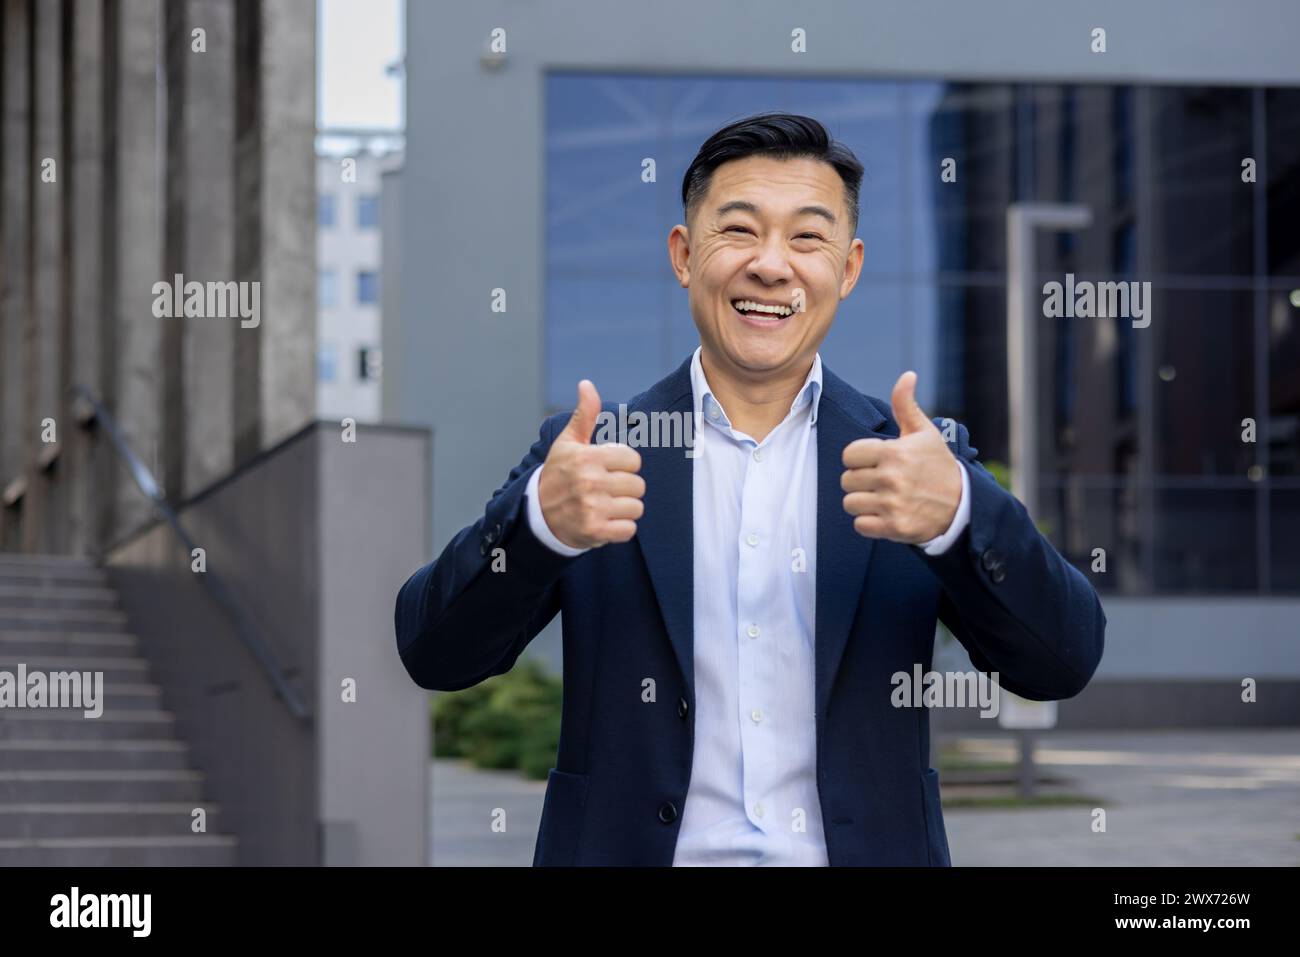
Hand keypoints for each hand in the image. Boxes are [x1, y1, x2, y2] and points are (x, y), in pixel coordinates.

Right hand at [538, 380, 644, 548]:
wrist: (537, 514)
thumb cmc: (558, 474)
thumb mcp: (568, 443)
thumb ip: (584, 414)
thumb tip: (587, 384)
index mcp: (587, 457)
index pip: (633, 460)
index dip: (623, 465)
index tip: (606, 469)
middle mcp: (590, 482)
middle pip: (638, 485)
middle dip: (625, 488)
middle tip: (605, 490)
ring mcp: (592, 508)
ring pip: (636, 507)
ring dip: (624, 509)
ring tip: (604, 506)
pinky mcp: (595, 531)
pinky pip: (629, 530)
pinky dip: (620, 529)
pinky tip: (604, 522)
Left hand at [841, 371, 961, 542]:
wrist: (963, 505)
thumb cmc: (938, 465)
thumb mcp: (924, 433)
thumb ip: (906, 405)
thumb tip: (907, 375)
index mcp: (894, 452)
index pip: (849, 455)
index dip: (859, 459)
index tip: (875, 462)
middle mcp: (892, 478)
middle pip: (847, 480)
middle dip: (861, 481)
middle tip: (881, 482)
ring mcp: (893, 504)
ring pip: (850, 503)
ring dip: (863, 502)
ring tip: (883, 498)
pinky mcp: (894, 527)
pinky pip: (860, 525)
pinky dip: (869, 523)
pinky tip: (885, 514)